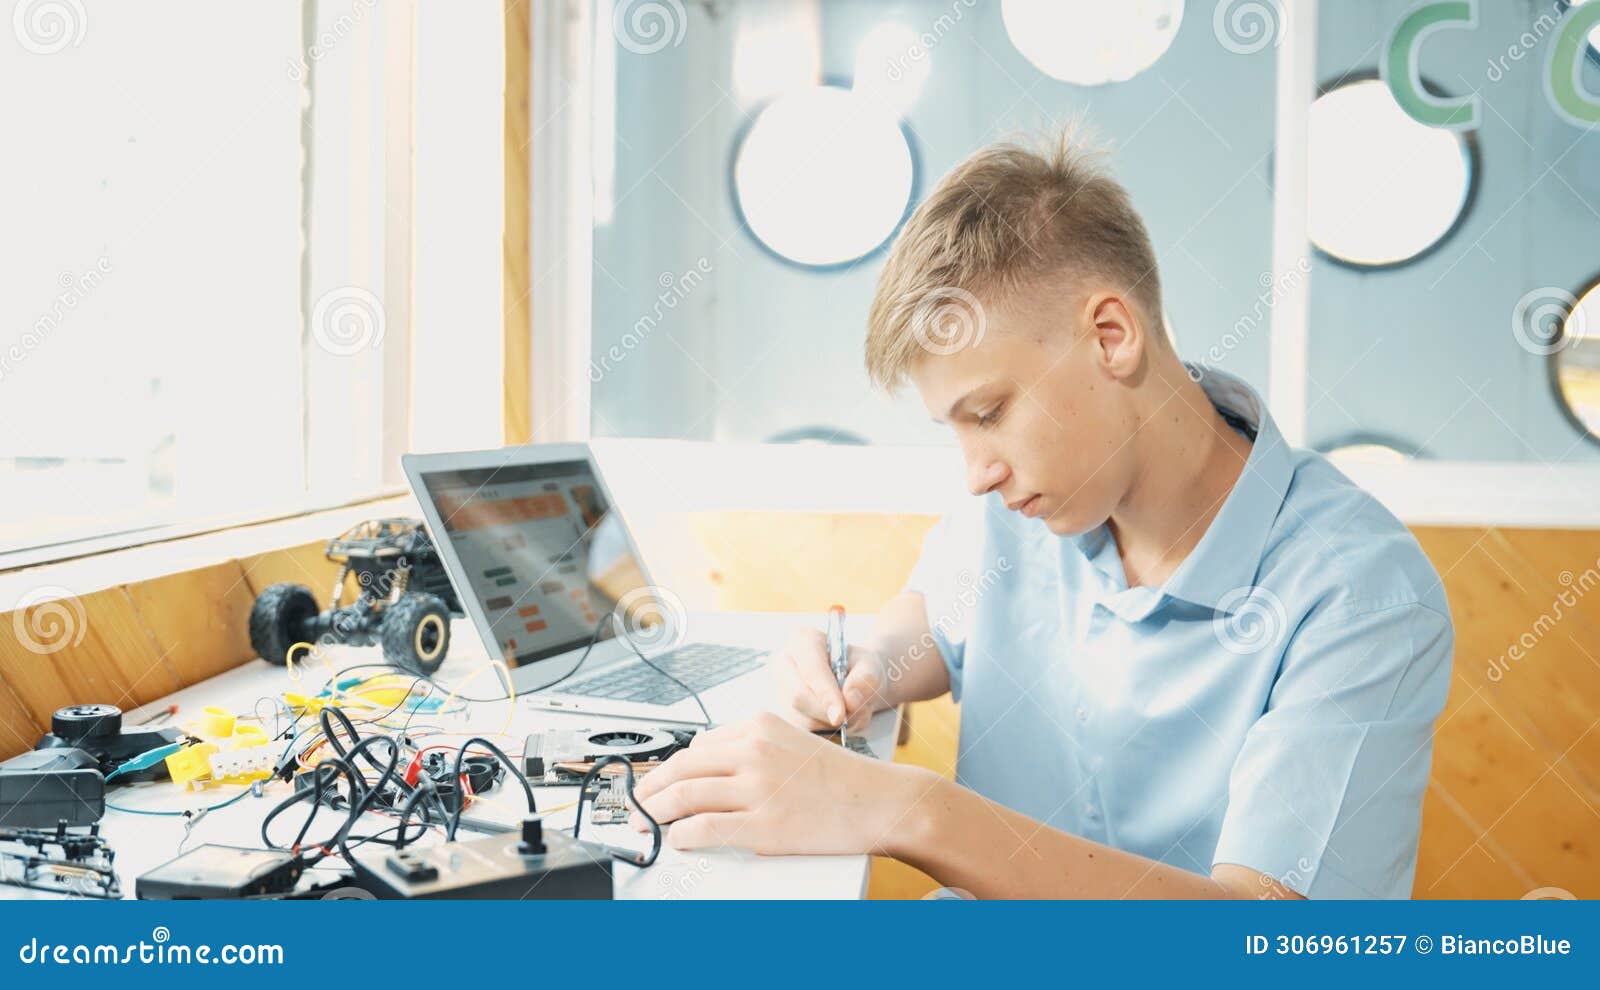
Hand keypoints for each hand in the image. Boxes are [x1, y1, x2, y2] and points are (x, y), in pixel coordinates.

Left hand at [630, 712, 920, 854]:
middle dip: (649, 788)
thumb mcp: (791, 743)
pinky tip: (677, 839)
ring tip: (645, 823)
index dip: (669, 768)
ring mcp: (758, 787)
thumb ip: (751, 748)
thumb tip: (707, 763)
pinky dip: (681, 834)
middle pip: (681, 768)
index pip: (696, 746)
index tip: (656, 781)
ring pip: (683, 796)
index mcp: (759, 726)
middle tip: (635, 803)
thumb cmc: (840, 778)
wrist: (881, 801)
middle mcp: (753, 750)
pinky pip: (704, 827)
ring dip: (655, 812)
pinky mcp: (764, 823)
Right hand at [769, 627, 888, 732]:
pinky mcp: (785, 712)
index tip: (841, 715)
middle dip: (827, 712)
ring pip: (802, 717)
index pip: (811, 670)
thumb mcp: (871, 665)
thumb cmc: (858, 667)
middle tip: (851, 718)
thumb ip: (866, 678)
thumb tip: (850, 700)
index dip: (825, 694)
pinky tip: (839, 717)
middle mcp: (783, 663)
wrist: (854, 678)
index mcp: (802, 640)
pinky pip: (805, 730)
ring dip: (831, 723)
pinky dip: (828, 730)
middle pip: (798, 696)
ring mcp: (781, 690)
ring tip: (852, 711)